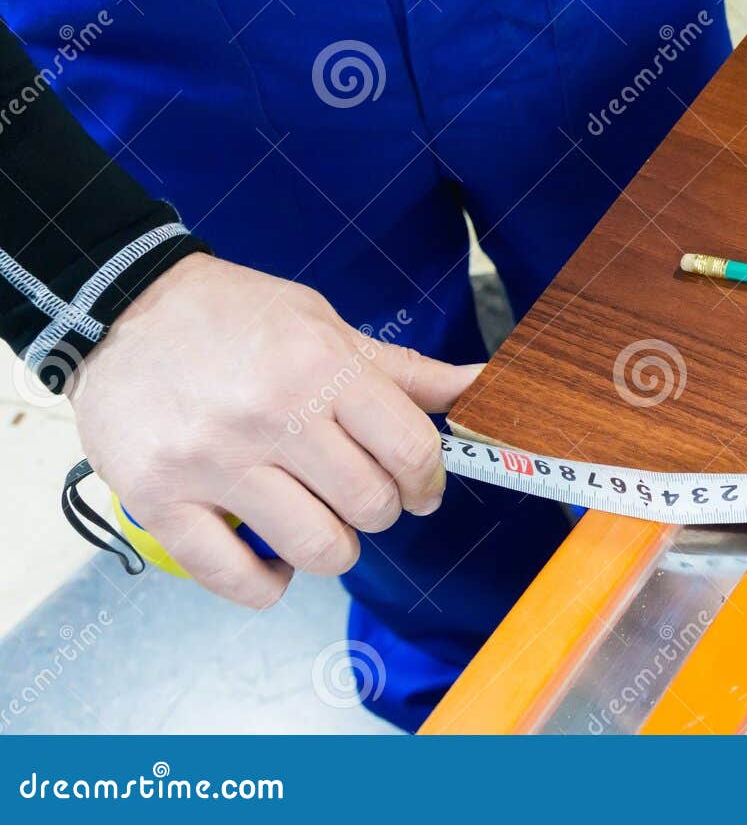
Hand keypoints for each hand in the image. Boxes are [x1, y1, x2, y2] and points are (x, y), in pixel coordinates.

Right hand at [70, 254, 479, 607]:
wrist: (120, 305)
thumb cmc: (233, 315)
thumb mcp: (327, 326)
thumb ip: (403, 372)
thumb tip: (482, 384)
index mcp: (321, 367)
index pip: (411, 450)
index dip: (428, 481)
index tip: (420, 487)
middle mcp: (272, 415)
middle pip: (370, 505)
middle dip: (382, 512)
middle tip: (362, 498)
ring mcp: (214, 461)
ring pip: (316, 548)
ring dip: (332, 549)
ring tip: (317, 522)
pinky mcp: (159, 497)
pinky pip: (234, 576)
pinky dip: (266, 584)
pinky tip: (270, 558)